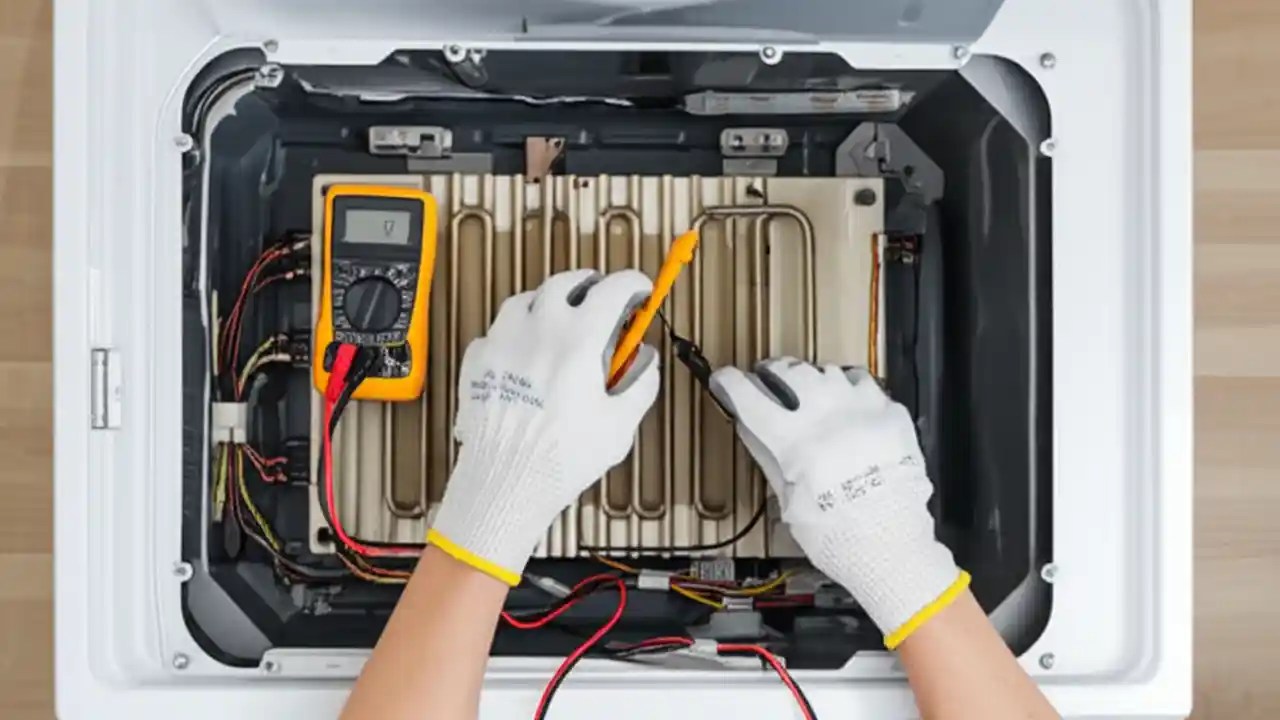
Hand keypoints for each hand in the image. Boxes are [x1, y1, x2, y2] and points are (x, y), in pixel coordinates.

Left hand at [428, 269, 659, 585]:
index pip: (613, 289)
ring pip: (526, 300)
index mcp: (578, 340)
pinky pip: (496, 331)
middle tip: (601, 298)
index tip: (639, 290)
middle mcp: (537, 329)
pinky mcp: (477, 360)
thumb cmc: (561, 458)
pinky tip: (524, 353)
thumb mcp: (619, 425)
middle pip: (566, 282)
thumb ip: (639, 385)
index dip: (633, 283)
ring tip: (560, 321)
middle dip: (590, 284)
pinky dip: (515, 334)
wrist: (505, 483)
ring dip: (548, 303)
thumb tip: (645, 362)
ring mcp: (502, 341)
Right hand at [710, 359, 967, 648]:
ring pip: (828, 372)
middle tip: (767, 378)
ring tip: (809, 392)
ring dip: (812, 380)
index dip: (730, 383)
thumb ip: (769, 458)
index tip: (724, 380)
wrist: (892, 546)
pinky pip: (864, 385)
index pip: (750, 397)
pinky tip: (846, 401)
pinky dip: (849, 388)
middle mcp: (827, 414)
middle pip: (790, 371)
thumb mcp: (789, 502)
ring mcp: (862, 408)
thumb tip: (747, 424)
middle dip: (772, 371)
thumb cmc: (833, 534)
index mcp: (794, 440)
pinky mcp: (892, 413)